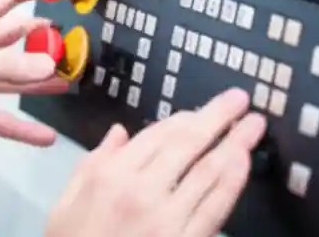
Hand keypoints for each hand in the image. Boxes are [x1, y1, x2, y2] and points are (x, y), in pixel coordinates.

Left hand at [0, 0, 77, 165]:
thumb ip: (6, 66)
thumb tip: (47, 64)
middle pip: (13, 37)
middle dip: (44, 38)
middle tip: (75, 40)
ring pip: (11, 75)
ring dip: (37, 79)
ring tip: (68, 78)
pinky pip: (0, 116)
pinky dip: (20, 126)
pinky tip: (43, 136)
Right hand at [46, 88, 265, 236]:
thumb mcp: (65, 203)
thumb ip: (93, 162)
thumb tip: (118, 133)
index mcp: (110, 176)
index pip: (157, 135)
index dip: (186, 118)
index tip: (202, 109)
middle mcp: (141, 192)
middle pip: (188, 144)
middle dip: (218, 117)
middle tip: (240, 99)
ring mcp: (166, 219)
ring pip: (208, 171)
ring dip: (235, 143)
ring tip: (254, 126)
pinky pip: (215, 207)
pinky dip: (232, 182)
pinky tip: (243, 163)